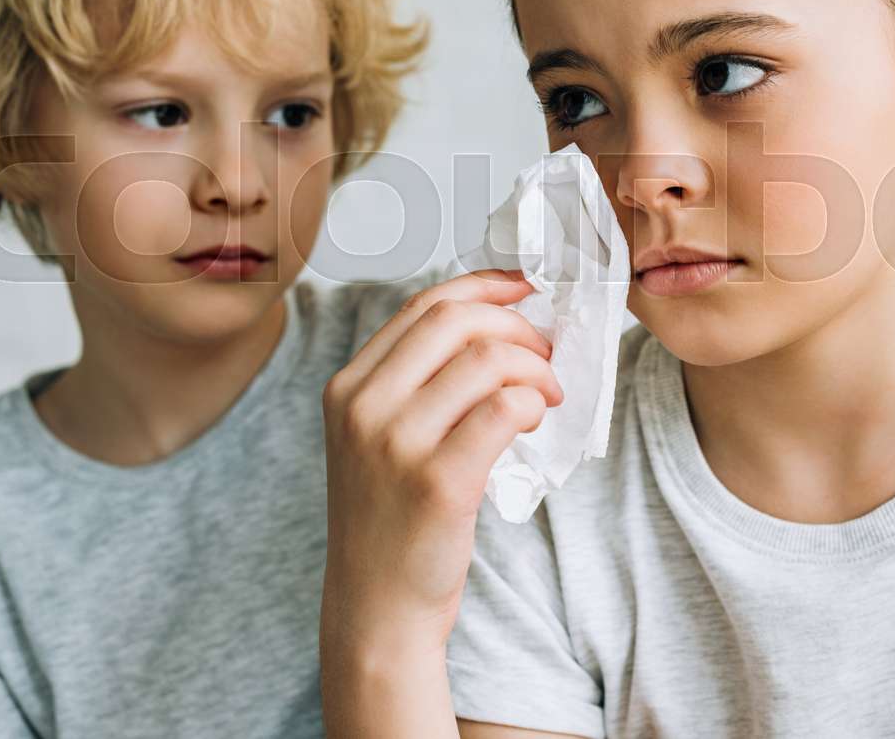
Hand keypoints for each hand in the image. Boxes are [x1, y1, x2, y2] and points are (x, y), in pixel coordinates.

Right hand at [319, 269, 561, 660]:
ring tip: (546, 396)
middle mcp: (364, 407)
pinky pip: (504, 408)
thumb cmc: (392, 520)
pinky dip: (533, 403)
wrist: (377, 608)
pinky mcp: (438, 482)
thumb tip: (492, 324)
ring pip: (487, 359)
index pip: (423, 306)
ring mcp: (396, 444)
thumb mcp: (377, 439)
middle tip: (547, 353)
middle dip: (517, 325)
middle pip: (456, 321)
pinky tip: (535, 421)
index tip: (524, 287)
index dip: (484, 286)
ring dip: (534, 368)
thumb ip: (414, 382)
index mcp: (348, 387)